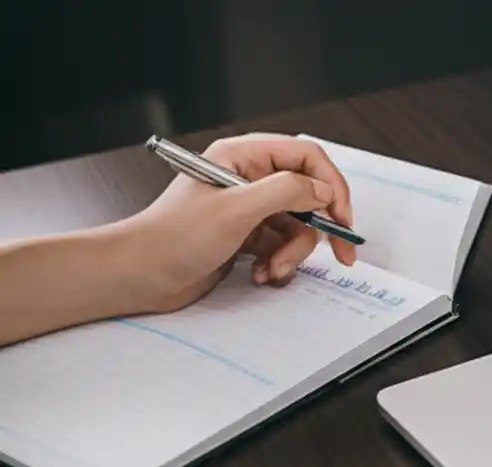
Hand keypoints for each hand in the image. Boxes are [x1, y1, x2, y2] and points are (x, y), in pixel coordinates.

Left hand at [125, 133, 357, 312]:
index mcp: (243, 156)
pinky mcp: (247, 236)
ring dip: (294, 253)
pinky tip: (261, 274)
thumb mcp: (236, 209)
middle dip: (321, 228)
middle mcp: (249, 178)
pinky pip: (282, 246)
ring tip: (273, 270)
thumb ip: (285, 192)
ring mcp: (249, 209)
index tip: (342, 217)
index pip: (306, 157)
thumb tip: (323, 190)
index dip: (331, 185)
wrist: (140, 275)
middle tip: (342, 254)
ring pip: (298, 226)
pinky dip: (279, 263)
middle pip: (308, 195)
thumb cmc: (173, 237)